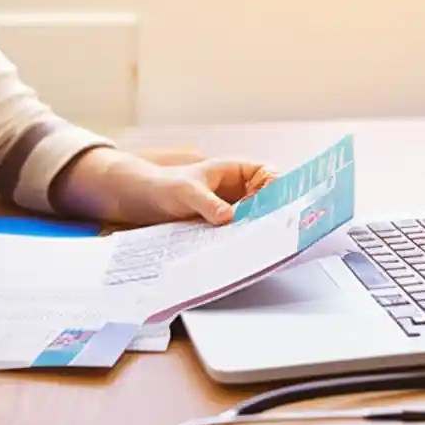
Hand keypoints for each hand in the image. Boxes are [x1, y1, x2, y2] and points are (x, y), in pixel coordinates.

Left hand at [52, 147, 276, 226]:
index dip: (281, 189)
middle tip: (279, 232)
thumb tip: (228, 217)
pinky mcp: (221, 228)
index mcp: (237, 171)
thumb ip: (207, 203)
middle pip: (268, 202)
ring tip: (264, 246)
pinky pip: (239, 235)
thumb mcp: (186, 191)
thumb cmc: (163, 185)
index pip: (270, 177)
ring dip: (258, 231)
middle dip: (274, 215)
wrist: (139, 201)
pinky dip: (242, 242)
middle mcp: (239, 191)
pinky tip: (243, 254)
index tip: (285, 206)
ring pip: (256, 221)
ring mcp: (232, 210)